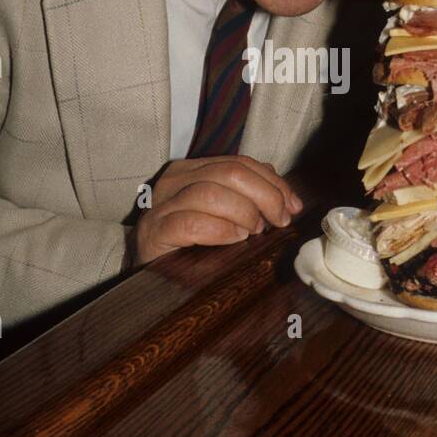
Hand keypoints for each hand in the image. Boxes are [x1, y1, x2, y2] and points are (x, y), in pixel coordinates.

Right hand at [127, 156, 302, 267]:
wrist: (144, 273)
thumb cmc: (188, 243)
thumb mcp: (218, 214)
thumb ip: (246, 198)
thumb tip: (287, 200)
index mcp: (191, 170)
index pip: (239, 163)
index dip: (272, 182)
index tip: (293, 206)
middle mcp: (174, 180)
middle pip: (229, 173)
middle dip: (265, 195)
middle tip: (280, 221)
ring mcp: (161, 205)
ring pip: (211, 193)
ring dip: (243, 212)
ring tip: (256, 231)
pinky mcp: (155, 232)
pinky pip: (191, 223)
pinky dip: (220, 229)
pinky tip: (235, 238)